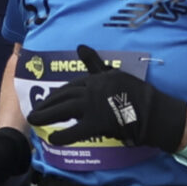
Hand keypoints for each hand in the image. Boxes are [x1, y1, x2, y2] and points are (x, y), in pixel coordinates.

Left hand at [34, 45, 186, 154]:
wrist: (152, 112)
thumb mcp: (115, 74)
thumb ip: (95, 63)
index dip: (57, 94)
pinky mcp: (97, 123)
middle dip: (46, 104)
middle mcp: (92, 90)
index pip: (71, 86)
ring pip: (65, 110)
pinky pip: (76, 130)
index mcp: (96, 78)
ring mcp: (93, 106)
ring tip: (34, 121)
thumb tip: (81, 47)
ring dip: (47, 115)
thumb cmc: (137, 94)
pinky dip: (63, 135)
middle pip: (63, 96)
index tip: (47, 100)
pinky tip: (52, 139)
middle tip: (33, 113)